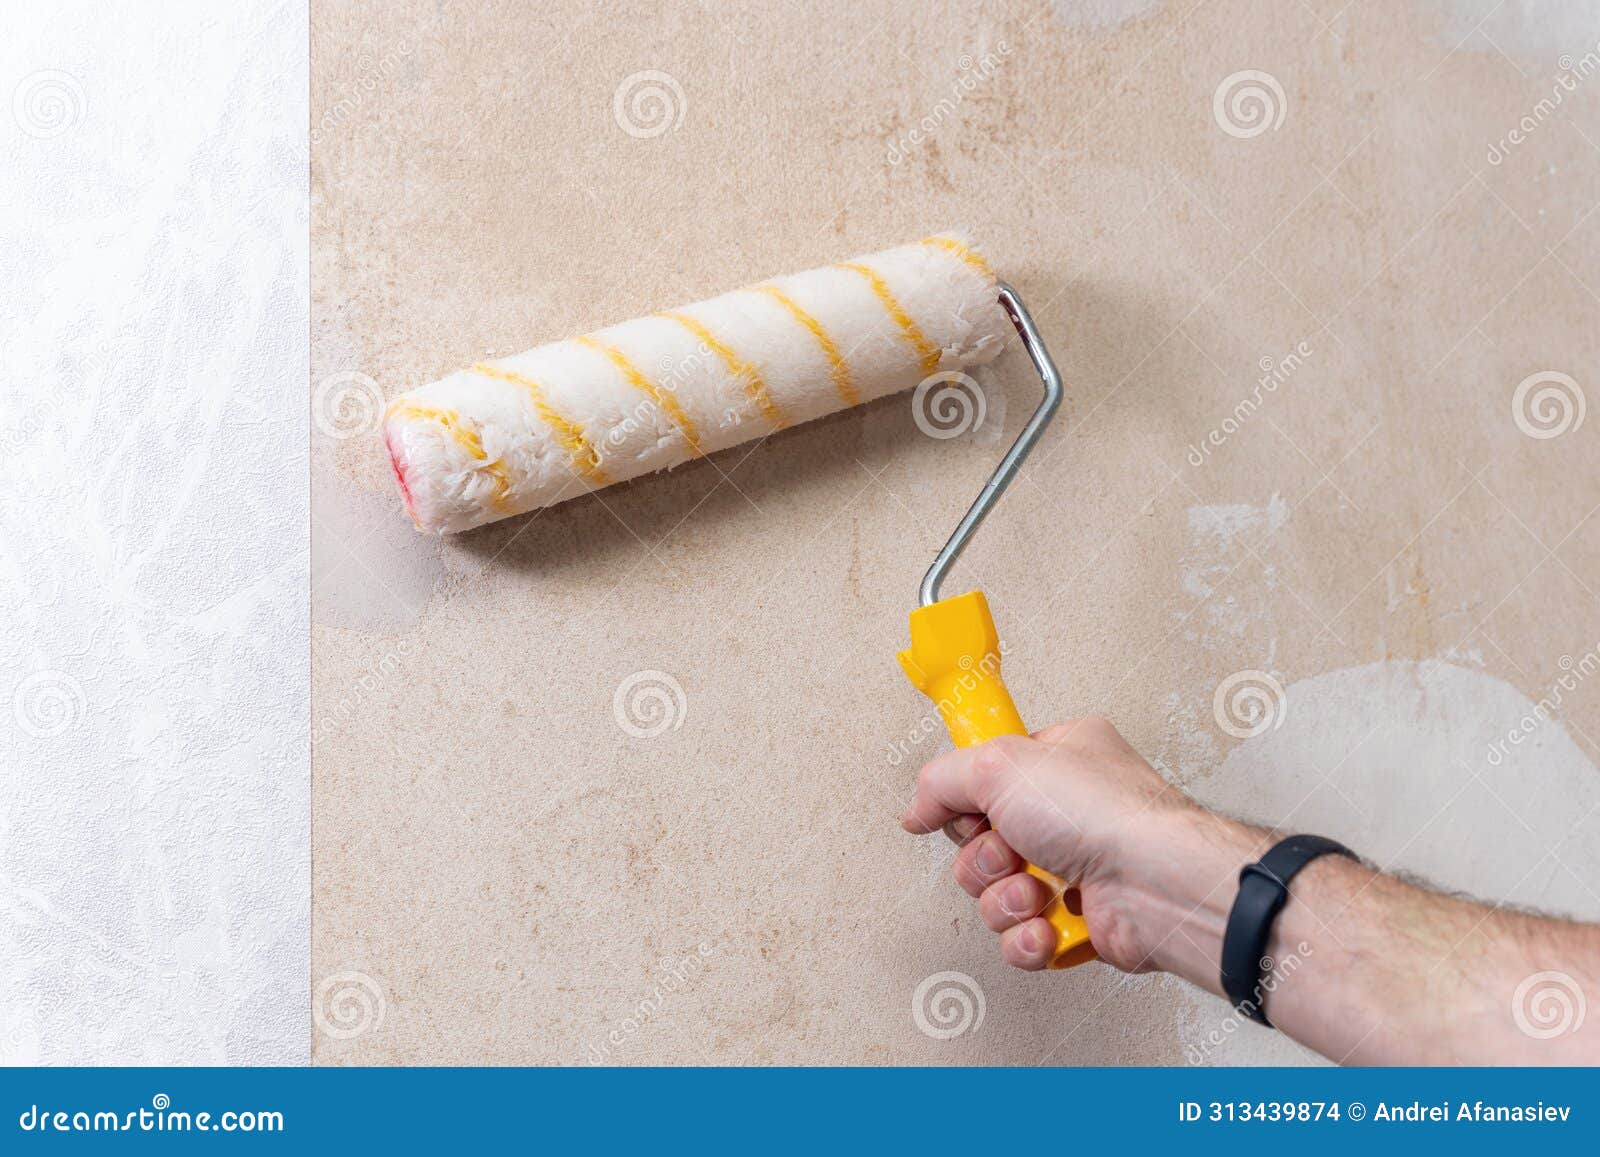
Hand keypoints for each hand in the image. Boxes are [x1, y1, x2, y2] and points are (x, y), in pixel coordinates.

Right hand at [900, 718, 1209, 971]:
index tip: (970, 809)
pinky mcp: (1078, 922)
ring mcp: (1074, 869)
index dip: (968, 799)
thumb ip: (942, 781)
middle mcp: (1067, 813)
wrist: (1159, 885)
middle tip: (1010, 852)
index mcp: (1059, 759)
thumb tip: (916, 808)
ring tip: (1037, 892)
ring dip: (1006, 900)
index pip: (985, 778)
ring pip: (996, 896)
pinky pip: (1021, 938)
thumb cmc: (1106, 813)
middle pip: (980, 844)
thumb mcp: (1000, 766)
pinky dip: (1027, 938)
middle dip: (984, 860)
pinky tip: (1049, 926)